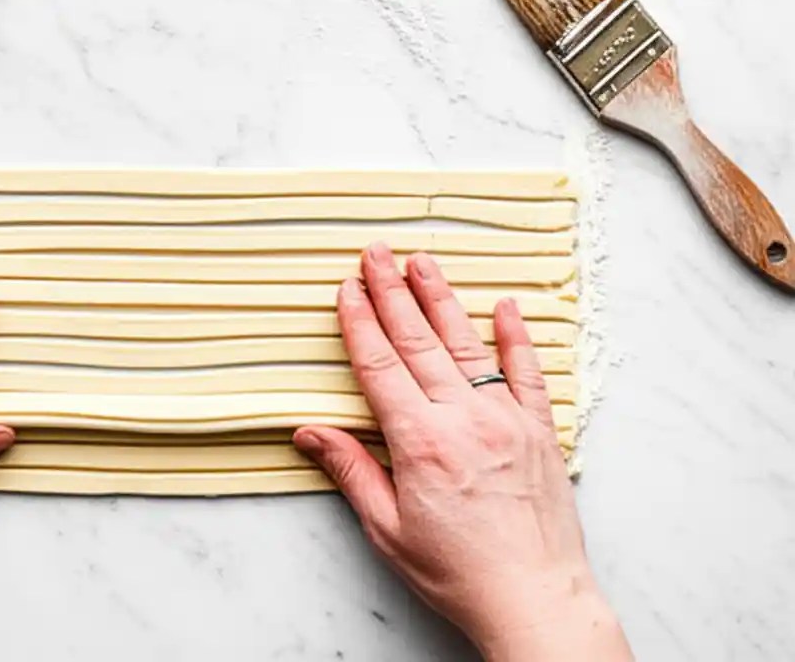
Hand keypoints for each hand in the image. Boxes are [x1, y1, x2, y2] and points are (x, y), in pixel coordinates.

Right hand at [294, 243, 630, 660]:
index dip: (360, 323)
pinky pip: (527, 372)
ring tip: (423, 262)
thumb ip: (351, 471)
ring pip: (467, 345)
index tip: (346, 289)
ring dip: (441, 299)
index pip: (380, 367)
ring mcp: (507, 420)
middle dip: (392, 292)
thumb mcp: (388, 529)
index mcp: (420, 443)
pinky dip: (515, 336)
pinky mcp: (541, 431)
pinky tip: (503, 306)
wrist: (534, 599)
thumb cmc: (458, 573)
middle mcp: (464, 420)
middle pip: (418, 342)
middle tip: (376, 253)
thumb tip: (310, 432)